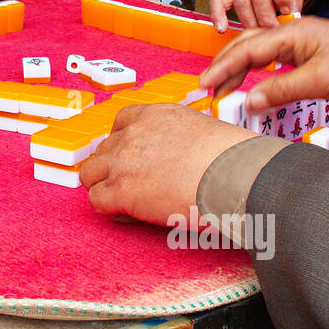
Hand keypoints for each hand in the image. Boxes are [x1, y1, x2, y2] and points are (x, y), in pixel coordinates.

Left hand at [79, 104, 253, 225]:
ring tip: (127, 200)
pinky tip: (130, 214)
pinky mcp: (123, 191)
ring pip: (90, 174)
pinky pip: (97, 200)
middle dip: (114, 167)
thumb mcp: (204, 129)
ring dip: (105, 186)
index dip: (123, 143)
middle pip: (103, 149)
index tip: (132, 158)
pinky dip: (110, 210)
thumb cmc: (234, 159)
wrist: (237, 177)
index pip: (121, 122)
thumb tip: (184, 156)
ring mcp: (124, 162)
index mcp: (156, 114)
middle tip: (133, 184)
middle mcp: (135, 134)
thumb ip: (183, 137)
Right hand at [199, 16, 328, 110]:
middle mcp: (294, 33)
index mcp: (292, 33)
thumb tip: (248, 101)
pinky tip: (256, 82)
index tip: (204, 85)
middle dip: (224, 66)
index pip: (245, 49)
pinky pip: (276, 59)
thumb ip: (281, 90)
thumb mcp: (320, 82)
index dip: (222, 68)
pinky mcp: (313, 54)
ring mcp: (303, 43)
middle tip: (208, 89)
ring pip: (260, 51)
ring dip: (240, 69)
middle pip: (247, 45)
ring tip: (226, 89)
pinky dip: (259, 71)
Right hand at [209, 0, 303, 32]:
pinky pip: (217, 1)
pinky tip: (222, 28)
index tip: (286, 12)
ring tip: (257, 33)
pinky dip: (218, 16)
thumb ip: (294, 0)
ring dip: (249, 21)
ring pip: (241, 1)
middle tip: (272, 31)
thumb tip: (292, 18)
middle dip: (266, 18)